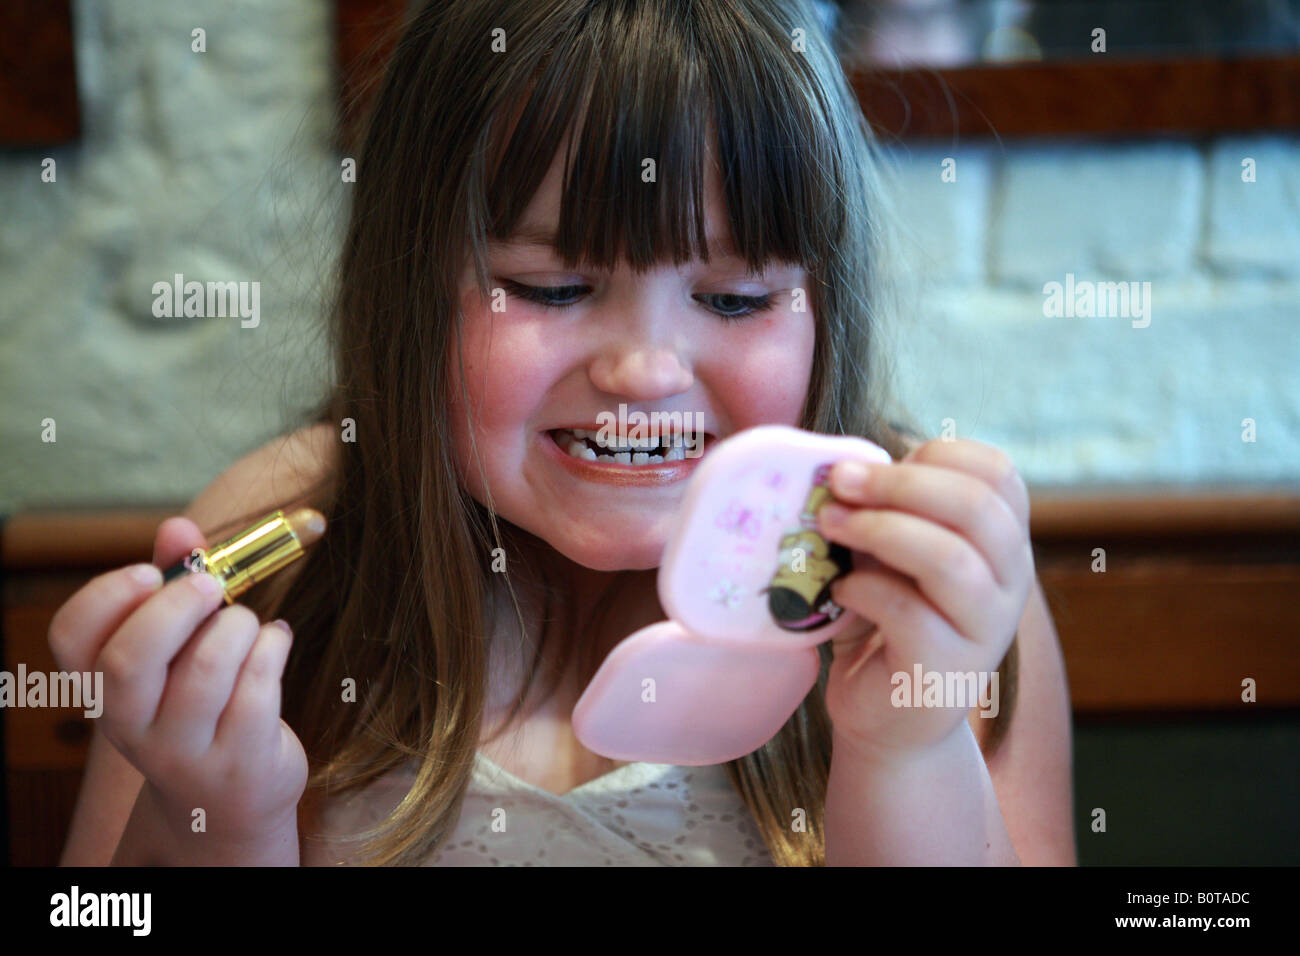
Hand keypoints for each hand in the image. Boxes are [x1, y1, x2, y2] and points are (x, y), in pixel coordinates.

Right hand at [47, 516, 307, 842]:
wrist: (228, 799)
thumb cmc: (202, 700)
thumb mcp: (179, 646)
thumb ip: (176, 581)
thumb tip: (179, 528)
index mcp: (104, 688)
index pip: (71, 638)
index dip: (107, 595)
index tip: (149, 570)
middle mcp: (131, 725)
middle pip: (130, 658)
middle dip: (177, 604)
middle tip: (211, 583)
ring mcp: (184, 751)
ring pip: (207, 670)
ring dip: (239, 625)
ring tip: (249, 623)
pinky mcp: (239, 762)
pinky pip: (259, 690)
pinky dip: (275, 647)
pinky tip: (277, 642)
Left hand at [816, 438, 1033, 761]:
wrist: (887, 719)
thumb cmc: (885, 620)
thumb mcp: (889, 554)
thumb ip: (885, 511)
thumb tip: (842, 469)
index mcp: (1002, 540)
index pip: (997, 474)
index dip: (937, 455)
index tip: (877, 463)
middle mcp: (1010, 582)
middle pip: (976, 507)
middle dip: (898, 483)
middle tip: (839, 481)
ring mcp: (986, 629)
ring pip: (950, 559)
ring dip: (879, 530)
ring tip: (828, 524)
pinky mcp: (948, 670)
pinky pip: (909, 613)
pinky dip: (864, 590)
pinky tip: (840, 592)